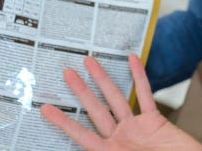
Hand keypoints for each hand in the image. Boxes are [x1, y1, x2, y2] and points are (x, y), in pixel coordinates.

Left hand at [40, 54, 201, 150]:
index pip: (81, 136)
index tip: (45, 109)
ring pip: (116, 98)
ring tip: (90, 61)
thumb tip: (90, 150)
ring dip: (103, 79)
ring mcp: (137, 128)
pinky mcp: (156, 121)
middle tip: (66, 73)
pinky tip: (132, 60)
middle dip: (80, 91)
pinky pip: (145, 95)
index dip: (63, 122)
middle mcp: (120, 139)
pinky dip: (139, 77)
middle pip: (95, 111)